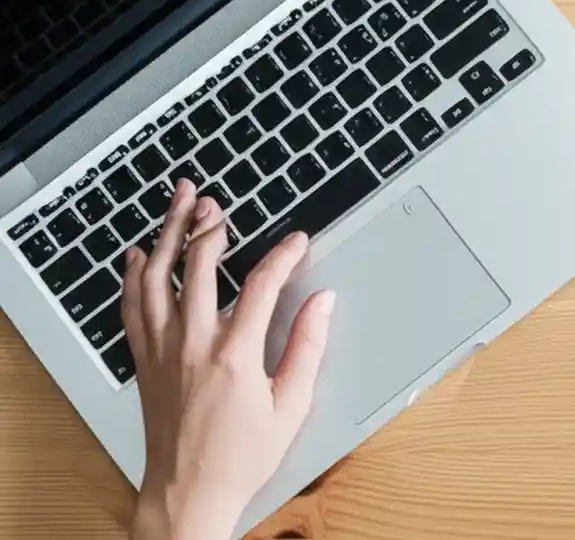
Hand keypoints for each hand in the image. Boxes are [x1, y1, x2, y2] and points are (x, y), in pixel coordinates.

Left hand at [125, 180, 335, 539]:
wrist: (189, 492)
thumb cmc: (242, 456)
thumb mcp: (291, 405)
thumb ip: (308, 347)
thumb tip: (322, 304)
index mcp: (235, 356)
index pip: (261, 285)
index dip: (282, 255)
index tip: (297, 240)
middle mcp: (192, 345)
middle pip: (196, 267)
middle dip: (206, 226)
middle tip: (215, 202)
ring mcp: (162, 351)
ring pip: (156, 278)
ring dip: (165, 236)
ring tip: (177, 207)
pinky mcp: (145, 362)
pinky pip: (131, 307)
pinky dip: (133, 276)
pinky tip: (137, 255)